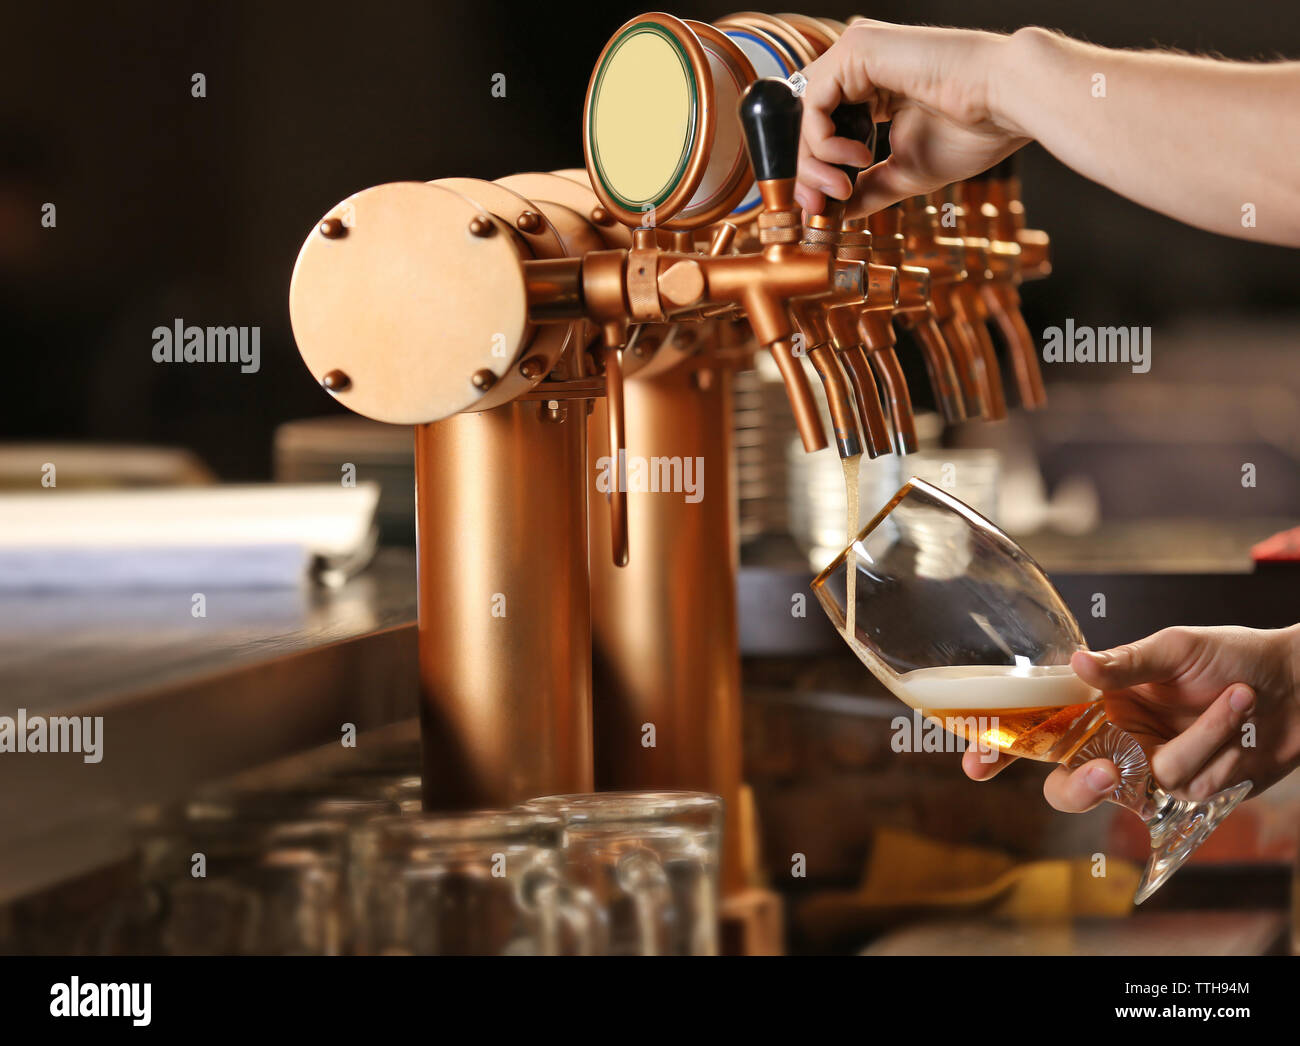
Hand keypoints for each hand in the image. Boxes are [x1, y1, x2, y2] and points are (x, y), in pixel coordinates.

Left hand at [794, 20, 1030, 216]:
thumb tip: (832, 213)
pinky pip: (813, 100)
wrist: (1005, 104)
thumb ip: (865, 188)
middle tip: (821, 207)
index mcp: (869, 88)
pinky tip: (856, 157)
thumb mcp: (904, 171)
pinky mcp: (857, 48)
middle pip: (802, 122)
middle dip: (805, 172)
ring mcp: (856, 53)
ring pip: (802, 113)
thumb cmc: (972, 131)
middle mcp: (857, 66)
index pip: (818, 128)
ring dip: (812, 162)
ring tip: (843, 186)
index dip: (811, 172)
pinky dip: (822, 140)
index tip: (820, 210)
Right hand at [962, 625, 1299, 810]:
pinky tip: (1242, 720)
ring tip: (1237, 699)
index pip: (1035, 729)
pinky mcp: (1192, 792)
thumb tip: (1076, 665)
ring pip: (1142, 784)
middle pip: (1067, 785)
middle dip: (1080, 786)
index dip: (1000, 749)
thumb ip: (1124, 663)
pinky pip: (1190, 783)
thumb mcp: (1174, 647)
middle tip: (1107, 771)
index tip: (976, 764)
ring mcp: (1152, 772)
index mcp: (1097, 703)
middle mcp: (1115, 741)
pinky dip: (1220, 748)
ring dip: (1199, 740)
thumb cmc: (1233, 654)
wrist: (1299, 684)